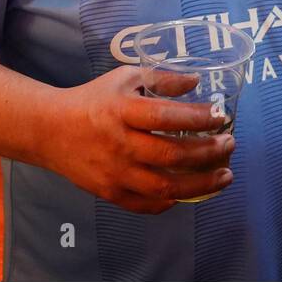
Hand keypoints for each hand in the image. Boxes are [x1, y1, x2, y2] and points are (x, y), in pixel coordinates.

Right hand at [47, 66, 236, 213]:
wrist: (51, 130)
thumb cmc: (93, 99)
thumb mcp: (124, 77)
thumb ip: (161, 78)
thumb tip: (196, 82)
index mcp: (122, 110)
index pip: (166, 116)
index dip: (198, 118)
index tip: (220, 117)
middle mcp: (119, 143)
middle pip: (171, 154)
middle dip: (208, 152)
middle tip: (230, 145)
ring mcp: (114, 172)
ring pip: (165, 185)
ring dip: (201, 183)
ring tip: (225, 176)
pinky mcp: (110, 192)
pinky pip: (147, 204)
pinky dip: (172, 200)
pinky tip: (190, 192)